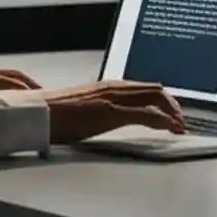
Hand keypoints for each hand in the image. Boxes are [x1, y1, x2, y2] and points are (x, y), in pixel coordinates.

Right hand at [43, 81, 186, 142]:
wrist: (37, 114)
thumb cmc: (53, 115)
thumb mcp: (82, 108)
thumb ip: (98, 108)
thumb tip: (106, 118)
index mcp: (106, 86)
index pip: (143, 87)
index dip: (162, 100)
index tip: (170, 113)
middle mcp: (113, 88)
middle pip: (154, 89)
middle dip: (172, 105)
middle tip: (180, 121)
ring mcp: (113, 99)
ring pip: (155, 97)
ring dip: (172, 112)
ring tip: (179, 127)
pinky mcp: (110, 113)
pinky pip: (145, 115)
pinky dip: (163, 121)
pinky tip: (170, 129)